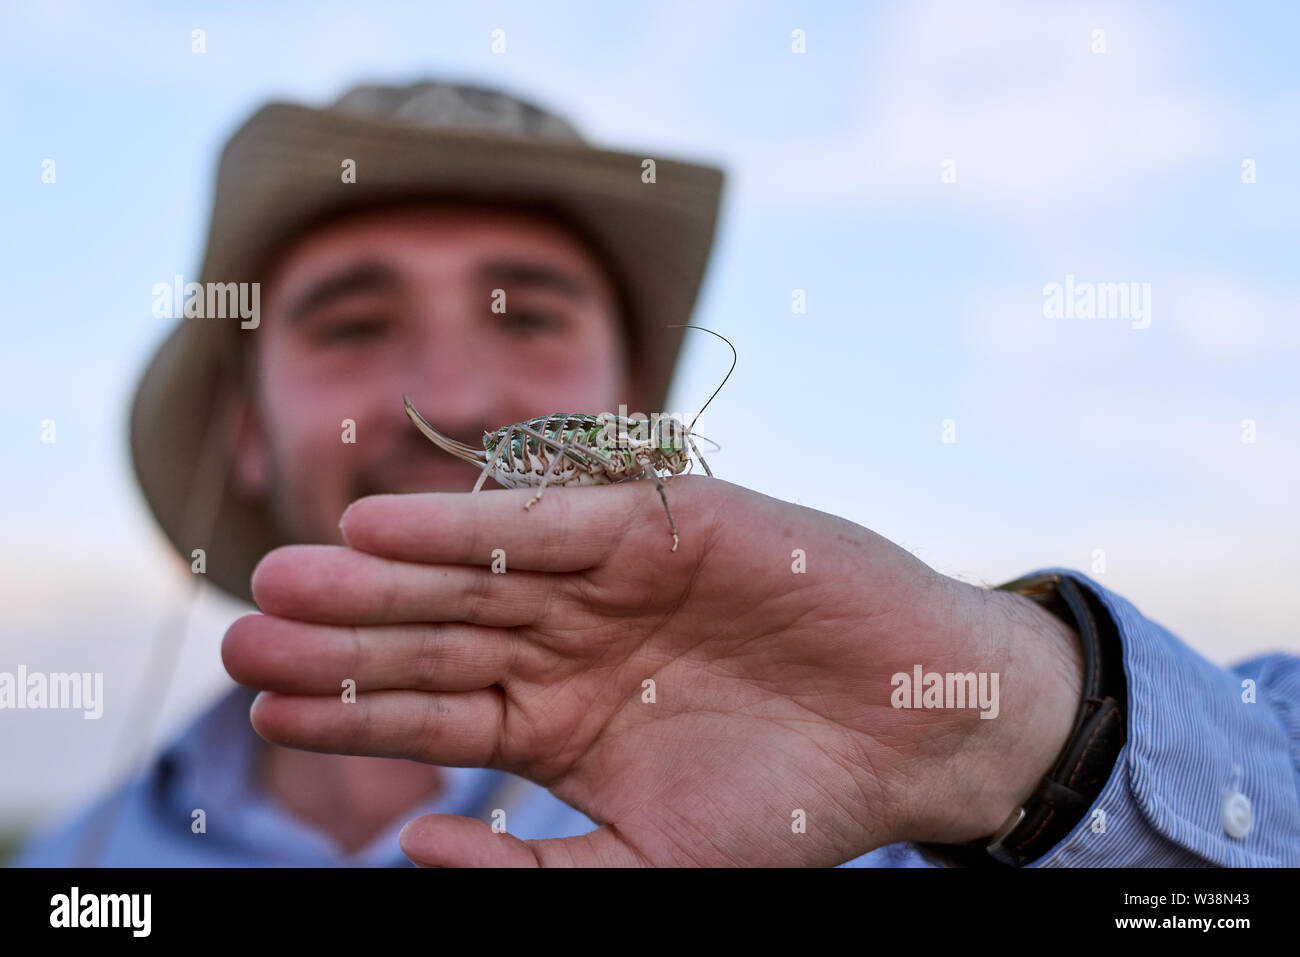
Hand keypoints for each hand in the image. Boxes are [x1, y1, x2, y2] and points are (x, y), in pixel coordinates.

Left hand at [223, 477, 1082, 865]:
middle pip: (434, 636)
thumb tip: (413, 846)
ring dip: (378, 577)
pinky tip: (380, 529)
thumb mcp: (653, 862)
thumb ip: (534, 866)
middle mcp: (572, 642)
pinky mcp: (663, 526)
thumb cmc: (796, 806)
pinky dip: (468, 525)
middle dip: (342, 638)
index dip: (349, 712)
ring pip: (472, 575)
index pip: (431, 713)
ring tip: (282, 579)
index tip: (265, 710)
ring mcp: (612, 581)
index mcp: (561, 720)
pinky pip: (551, 524)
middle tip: (245, 632)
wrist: (917, 728)